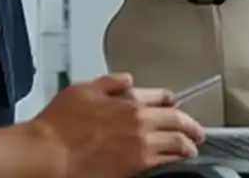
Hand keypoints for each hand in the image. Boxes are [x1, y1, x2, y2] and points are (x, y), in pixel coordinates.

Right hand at [30, 73, 203, 176]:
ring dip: (186, 145)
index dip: (170, 99)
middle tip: (197, 131)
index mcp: (128, 102)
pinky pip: (164, 163)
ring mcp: (141, 147)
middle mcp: (139, 124)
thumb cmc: (60, 125)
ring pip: (176, 144)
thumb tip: (126, 80)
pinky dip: (173, 160)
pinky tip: (174, 162)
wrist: (52, 153)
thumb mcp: (83, 90)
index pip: (160, 97)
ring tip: (190, 148)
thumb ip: (109, 83)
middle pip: (176, 121)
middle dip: (190, 125)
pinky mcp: (136, 168)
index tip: (174, 102)